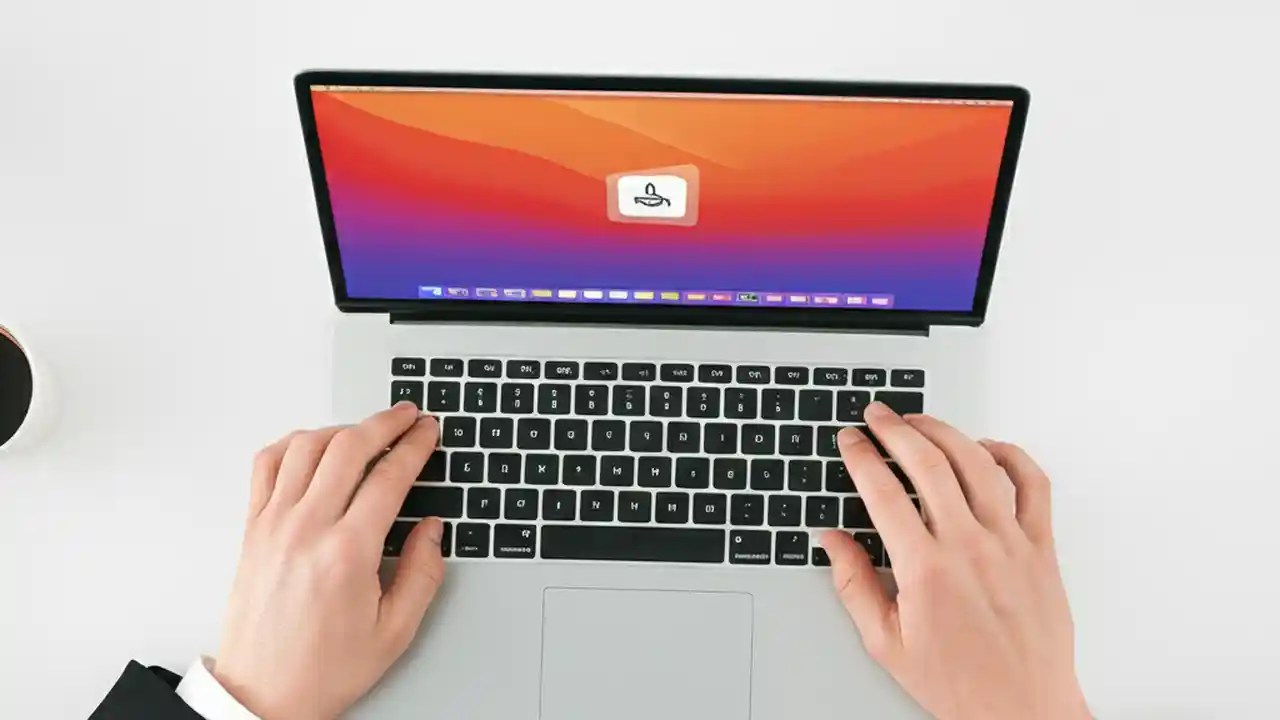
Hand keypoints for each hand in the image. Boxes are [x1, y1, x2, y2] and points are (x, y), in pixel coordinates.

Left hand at [213, 403, 442, 719]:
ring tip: (366, 429)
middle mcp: (306, 530)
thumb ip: (422, 573)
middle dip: (385, 422)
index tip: (428, 432)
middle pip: (348, 447)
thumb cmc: (322, 669)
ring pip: (307, 447)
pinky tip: (313, 446)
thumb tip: (432, 529)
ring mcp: (273, 525)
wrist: (263, 694)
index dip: (415, 446)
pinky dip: (293, 444)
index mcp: (347, 554)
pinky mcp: (252, 529)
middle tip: (407, 416)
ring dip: (342, 428)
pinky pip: (267, 465)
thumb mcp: (394, 631)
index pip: (389, 477)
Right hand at [820, 403, 1088, 719]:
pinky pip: (1033, 484)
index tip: (850, 441)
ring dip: (944, 432)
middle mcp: (969, 547)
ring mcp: (1011, 543)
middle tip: (877, 416)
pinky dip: (1010, 456)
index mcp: (925, 570)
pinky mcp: (1042, 548)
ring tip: (920, 421)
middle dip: (895, 429)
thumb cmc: (959, 685)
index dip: (861, 456)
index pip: (883, 491)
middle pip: (928, 462)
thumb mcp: (886, 642)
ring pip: (977, 463)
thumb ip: (853, 584)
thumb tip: (831, 540)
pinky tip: (986, 448)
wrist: (1022, 710)